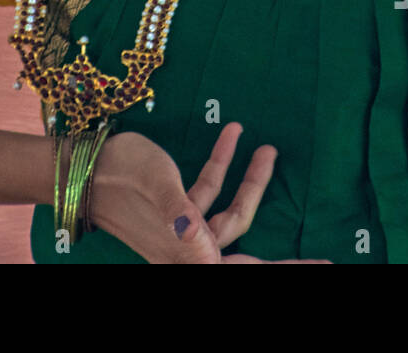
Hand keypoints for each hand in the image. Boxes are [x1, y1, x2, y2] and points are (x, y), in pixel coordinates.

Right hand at [87, 120, 304, 263]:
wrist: (82, 167)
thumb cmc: (119, 173)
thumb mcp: (154, 182)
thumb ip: (178, 210)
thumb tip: (196, 238)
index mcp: (186, 253)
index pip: (242, 271)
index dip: (283, 273)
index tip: (323, 270)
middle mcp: (189, 249)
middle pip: (247, 257)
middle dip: (284, 258)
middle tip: (325, 263)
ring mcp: (184, 230)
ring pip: (231, 215)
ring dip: (250, 182)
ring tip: (267, 148)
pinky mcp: (177, 210)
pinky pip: (210, 195)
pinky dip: (222, 167)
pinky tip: (232, 135)